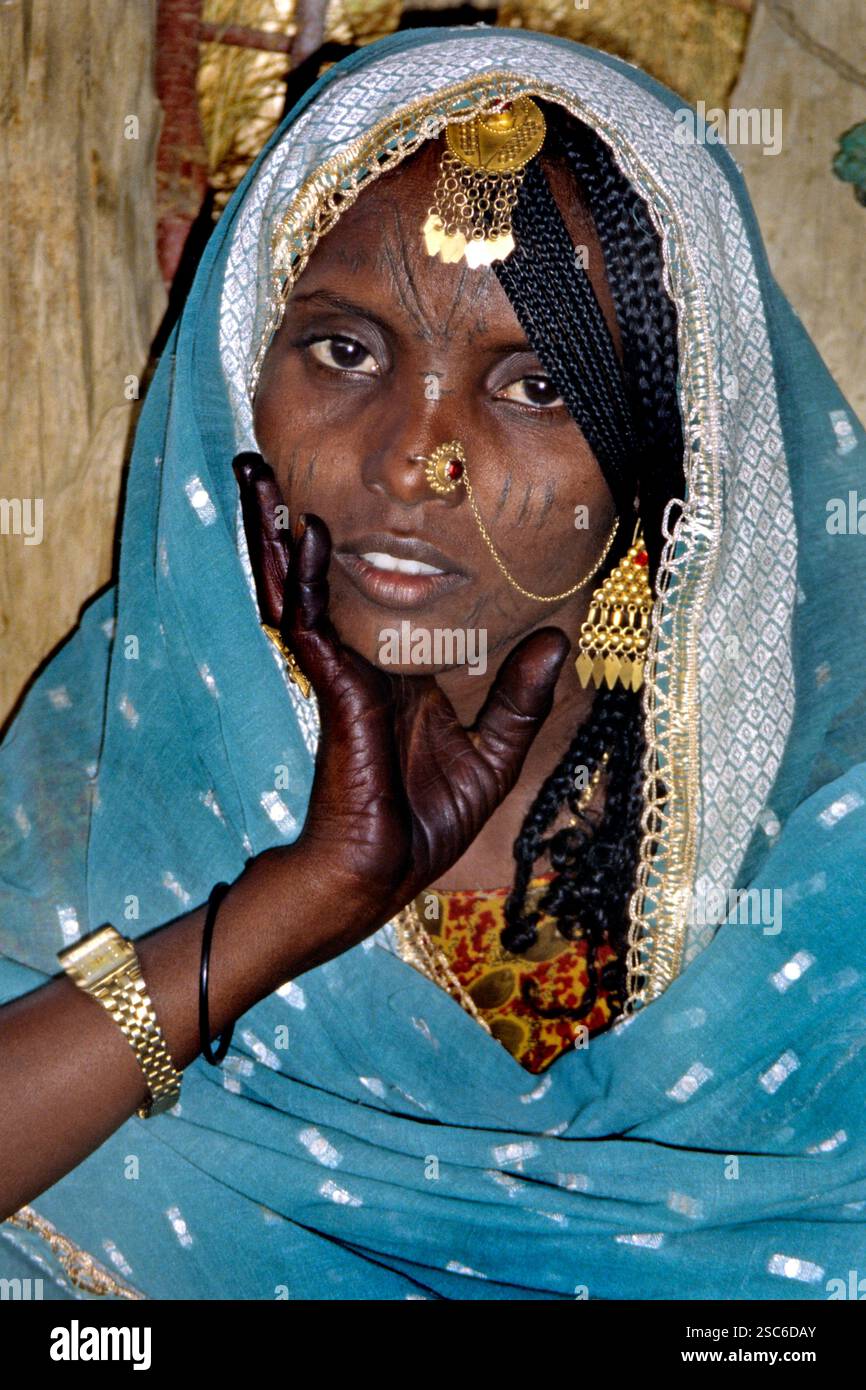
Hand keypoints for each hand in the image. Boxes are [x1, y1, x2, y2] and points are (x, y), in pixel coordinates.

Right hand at [234, 453, 568, 928]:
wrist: (383, 872)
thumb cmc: (427, 821)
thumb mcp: (493, 752)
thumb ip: (521, 696)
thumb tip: (560, 640)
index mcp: (390, 671)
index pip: (358, 593)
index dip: (339, 547)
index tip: (331, 494)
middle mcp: (358, 660)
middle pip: (311, 576)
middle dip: (282, 522)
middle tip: (259, 463)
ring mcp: (341, 672)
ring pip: (297, 587)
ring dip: (274, 531)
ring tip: (254, 473)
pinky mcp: (336, 691)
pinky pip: (312, 622)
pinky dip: (303, 576)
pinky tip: (299, 534)